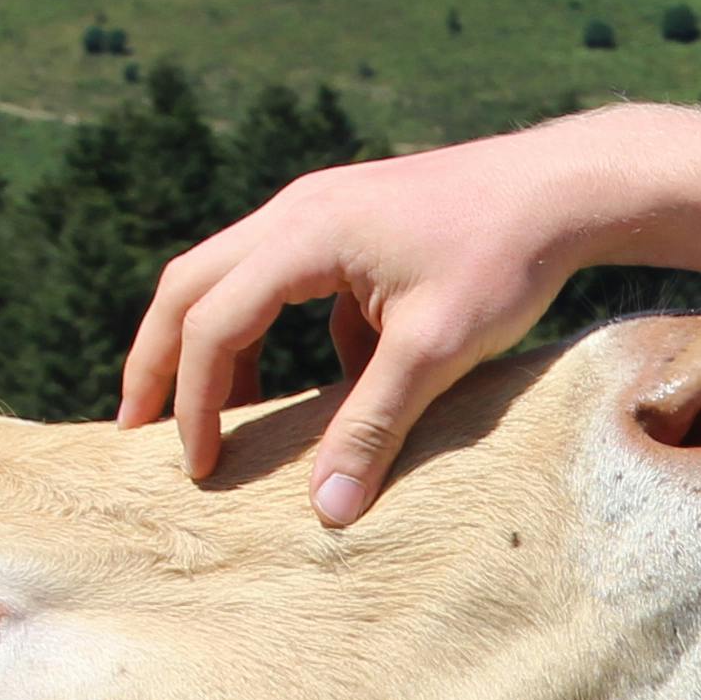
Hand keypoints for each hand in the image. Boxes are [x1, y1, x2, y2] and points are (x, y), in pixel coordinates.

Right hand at [122, 106, 692, 525]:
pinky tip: (323, 388)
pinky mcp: (347, 222)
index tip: (198, 467)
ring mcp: (318, 209)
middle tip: (138, 431)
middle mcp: (295, 211)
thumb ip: (373, 427)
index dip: (195, 400)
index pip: (212, 321)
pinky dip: (274, 332)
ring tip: (213, 418)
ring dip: (213, 346)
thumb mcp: (436, 351)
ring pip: (228, 276)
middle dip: (160, 360)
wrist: (563, 188)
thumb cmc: (504, 259)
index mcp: (304, 234)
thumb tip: (325, 511)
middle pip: (189, 285)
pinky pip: (281, 278)